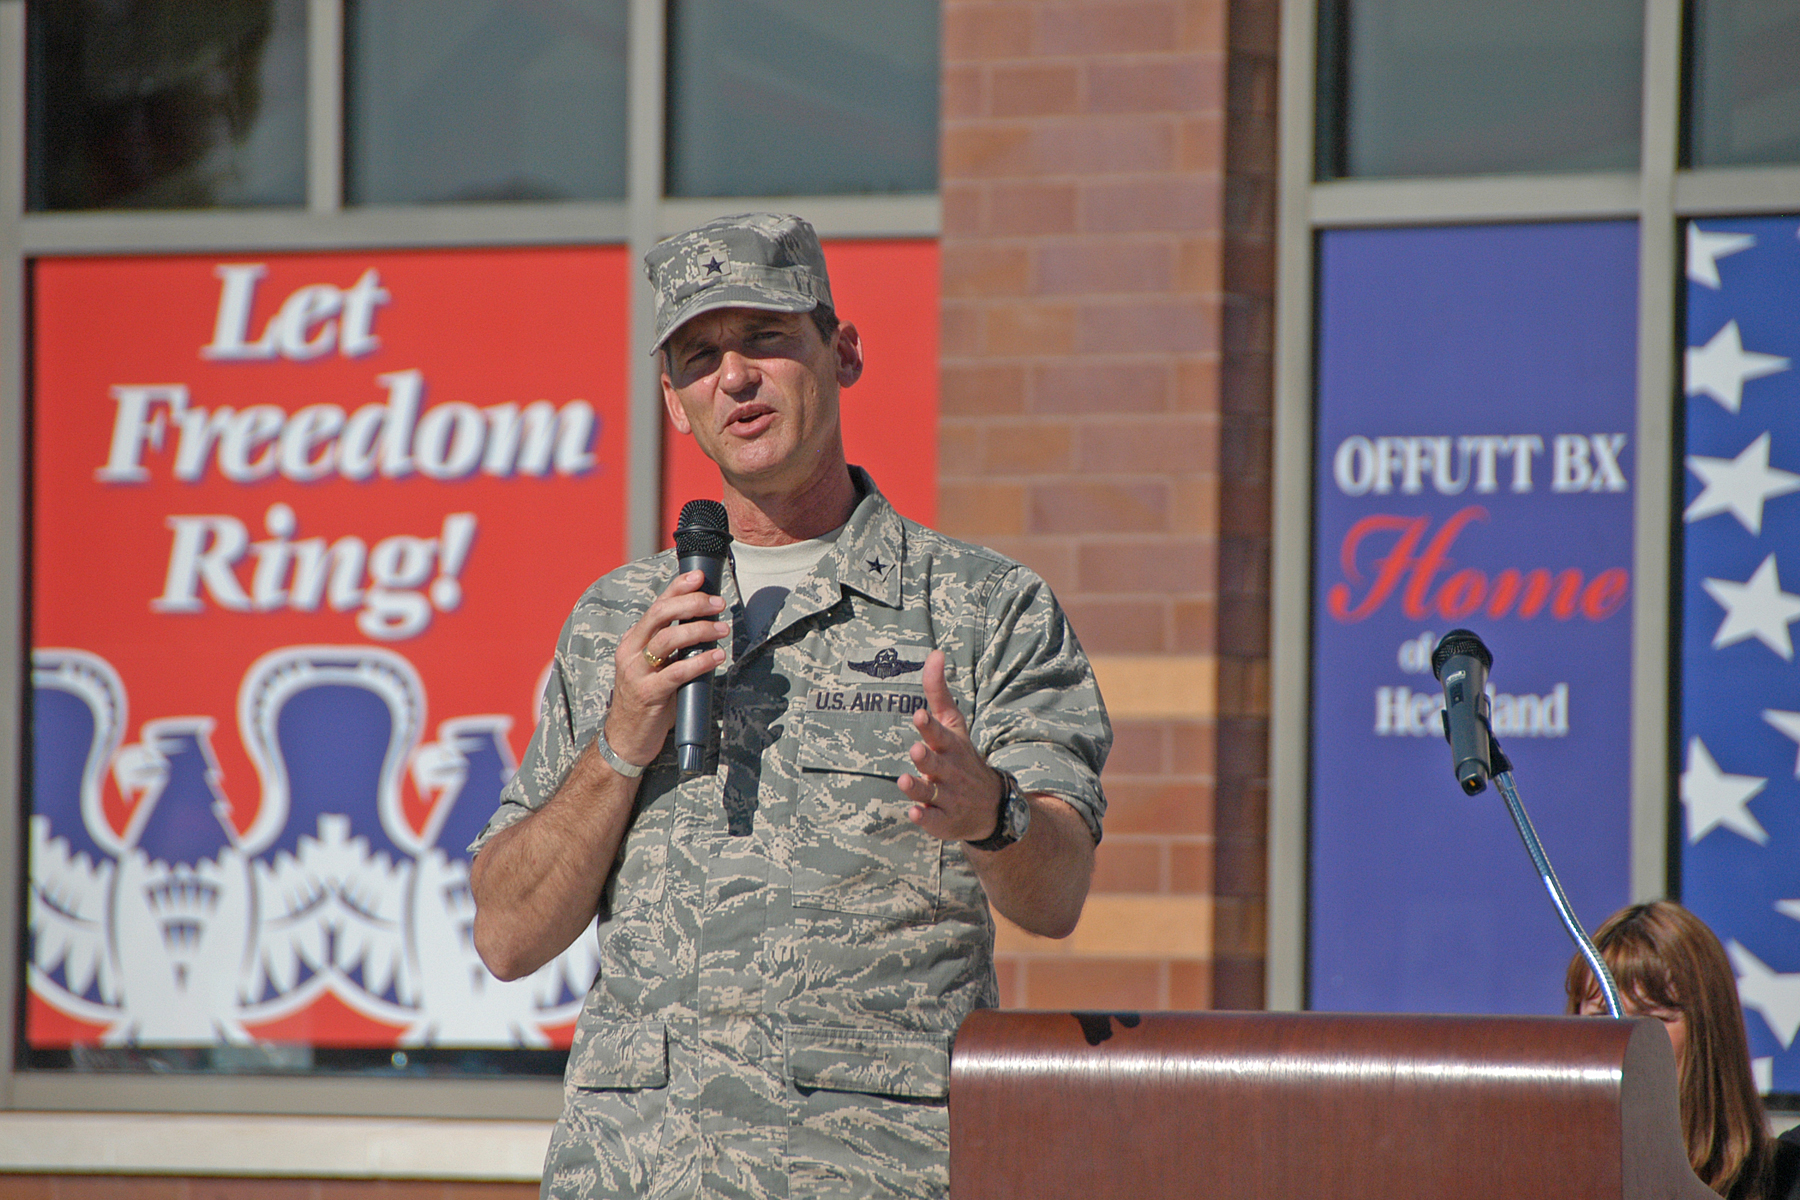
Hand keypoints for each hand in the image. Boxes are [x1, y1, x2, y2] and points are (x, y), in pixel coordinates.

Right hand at [603, 571, 728, 766]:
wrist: (626, 739)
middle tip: (717, 603)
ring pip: (667, 639)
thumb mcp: (658, 667)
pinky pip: (676, 672)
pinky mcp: (648, 694)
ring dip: (699, 630)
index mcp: (634, 640)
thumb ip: (676, 648)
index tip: (699, 576)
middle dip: (691, 604)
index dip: (677, 587)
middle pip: (660, 615)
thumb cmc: (649, 699)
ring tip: (723, 630)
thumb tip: (709, 625)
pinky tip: (716, 657)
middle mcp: (631, 651)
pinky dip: (699, 662)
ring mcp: (636, 672)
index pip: (657, 605)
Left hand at [900, 650, 1004, 842]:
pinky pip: (934, 820)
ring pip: (932, 792)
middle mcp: (951, 772)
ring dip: (919, 787)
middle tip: (916, 749)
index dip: (930, 726)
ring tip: (904, 780)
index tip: (919, 715)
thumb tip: (935, 654)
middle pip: (937, 764)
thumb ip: (938, 693)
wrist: (993, 806)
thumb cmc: (962, 758)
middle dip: (927, 757)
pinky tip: (914, 813)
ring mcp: (949, 797)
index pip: (941, 734)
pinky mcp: (944, 820)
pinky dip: (925, 818)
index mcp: (951, 748)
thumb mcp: (954, 725)